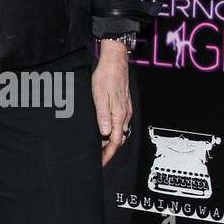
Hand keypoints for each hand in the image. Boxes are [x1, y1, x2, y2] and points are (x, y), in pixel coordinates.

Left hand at [93, 40, 132, 166]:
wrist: (115, 61)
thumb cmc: (106, 77)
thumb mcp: (100, 96)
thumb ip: (103, 116)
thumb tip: (106, 133)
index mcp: (119, 114)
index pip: (116, 141)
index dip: (108, 154)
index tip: (101, 162)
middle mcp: (124, 114)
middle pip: (120, 139)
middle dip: (110, 150)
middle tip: (98, 157)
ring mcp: (125, 110)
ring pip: (120, 132)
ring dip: (111, 141)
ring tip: (99, 146)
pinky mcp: (124, 105)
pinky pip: (120, 124)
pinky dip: (113, 131)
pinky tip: (104, 130)